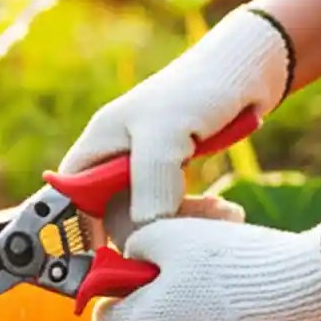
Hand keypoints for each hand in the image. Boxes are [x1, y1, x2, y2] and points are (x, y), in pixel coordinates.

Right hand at [58, 7, 291, 224]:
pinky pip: (176, 212)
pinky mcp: (175, 175)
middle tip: (193, 228)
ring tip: (222, 215)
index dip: (89, 230)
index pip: (72, 200)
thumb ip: (148, 181)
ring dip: (184, 226)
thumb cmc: (199, 89)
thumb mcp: (166, 133)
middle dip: (153, 230)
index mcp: (98, 146)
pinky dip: (199, 217)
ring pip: (150, 219)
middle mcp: (116, 160)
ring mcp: (146, 168)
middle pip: (115, 218)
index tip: (124, 250)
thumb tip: (144, 231)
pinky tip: (224, 210)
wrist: (249, 69)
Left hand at [92, 215, 320, 320]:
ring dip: (193, 314)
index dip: (116, 297)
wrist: (308, 296)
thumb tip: (133, 257)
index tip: (138, 275)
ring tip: (226, 279)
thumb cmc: (230, 262)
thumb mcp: (171, 234)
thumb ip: (138, 245)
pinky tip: (252, 300)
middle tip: (189, 267)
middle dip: (159, 302)